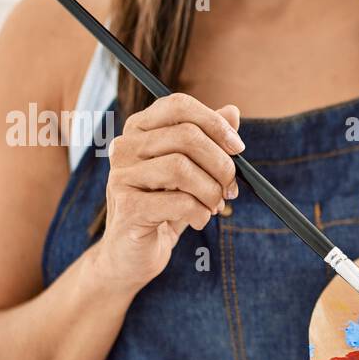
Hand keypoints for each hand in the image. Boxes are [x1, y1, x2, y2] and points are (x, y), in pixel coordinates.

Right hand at [95, 93, 243, 291]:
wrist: (133, 253)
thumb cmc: (164, 208)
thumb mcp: (191, 172)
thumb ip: (208, 141)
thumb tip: (232, 111)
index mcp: (140, 130)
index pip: (179, 106)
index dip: (215, 124)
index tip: (238, 148)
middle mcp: (124, 146)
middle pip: (186, 136)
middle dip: (221, 164)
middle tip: (230, 188)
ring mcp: (121, 175)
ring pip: (182, 168)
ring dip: (211, 191)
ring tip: (213, 206)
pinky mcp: (127, 206)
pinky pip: (178, 201)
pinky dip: (200, 213)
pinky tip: (198, 220)